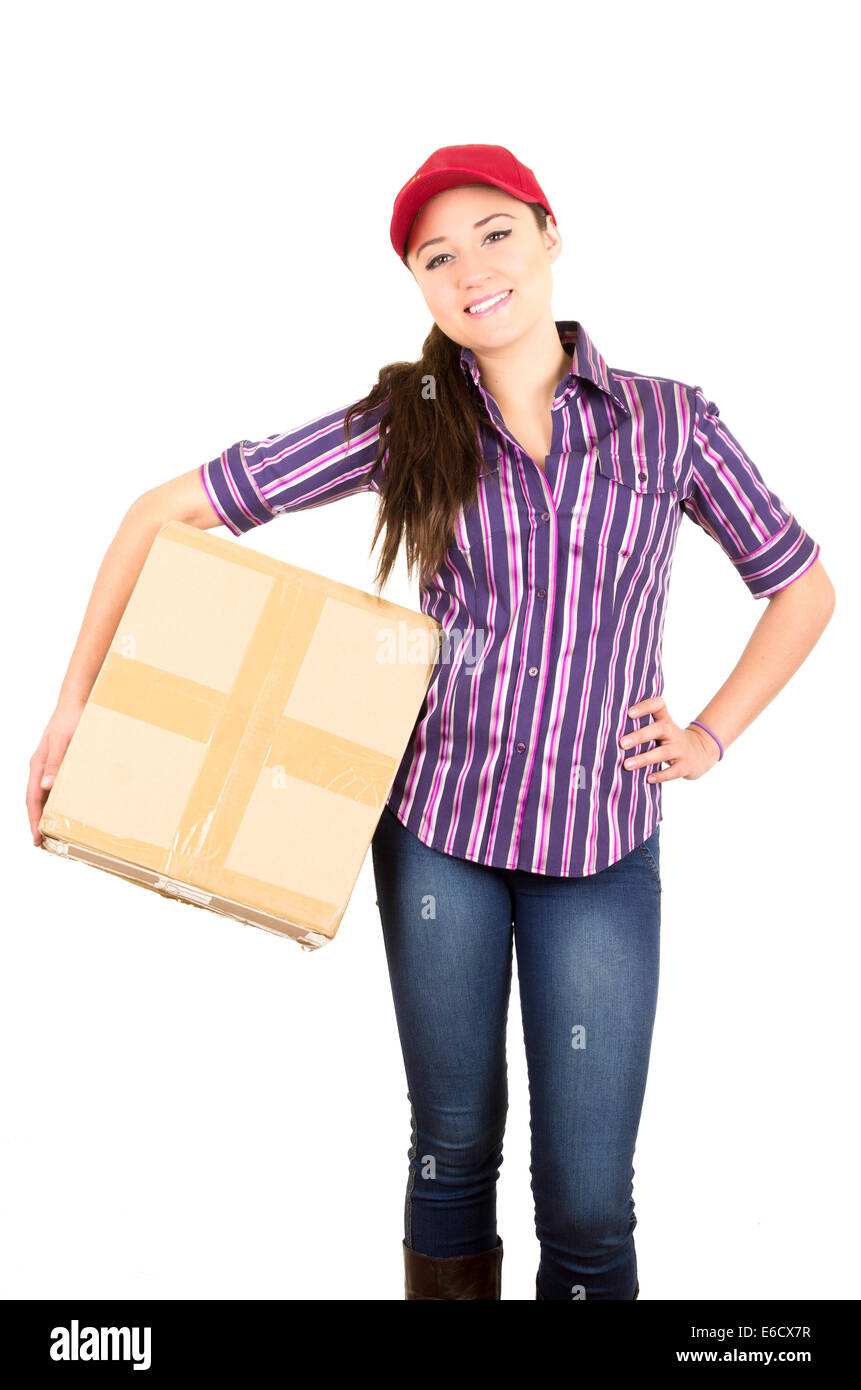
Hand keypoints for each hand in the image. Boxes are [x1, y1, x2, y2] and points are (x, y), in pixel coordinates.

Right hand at [27, 699, 85, 845]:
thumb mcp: (62, 741)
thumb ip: (55, 762)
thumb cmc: (69, 720)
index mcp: (37, 766)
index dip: (33, 819)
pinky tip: (65, 807)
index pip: (32, 798)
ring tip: (52, 831)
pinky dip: (57, 800)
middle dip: (36, 821)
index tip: (35, 837)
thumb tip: (46, 786)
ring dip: (46, 812)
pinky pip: (55, 786)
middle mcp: (41, 769)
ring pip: (44, 794)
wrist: (76, 703)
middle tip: (42, 842)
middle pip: (35, 800)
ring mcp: (49, 766)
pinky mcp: (60, 763)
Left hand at [619, 696, 721, 783]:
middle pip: (659, 729)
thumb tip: (607, 728)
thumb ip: (642, 725)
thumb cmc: (669, 740)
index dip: (645, 707)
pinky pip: (673, 771)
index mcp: (665, 720)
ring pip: (663, 752)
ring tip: (627, 765)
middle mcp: (673, 733)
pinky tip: (648, 779)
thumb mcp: (660, 728)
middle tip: (621, 743)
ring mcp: (680, 749)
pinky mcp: (685, 766)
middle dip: (640, 736)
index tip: (629, 713)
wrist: (700, 753)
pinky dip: (661, 775)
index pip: (659, 705)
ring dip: (644, 758)